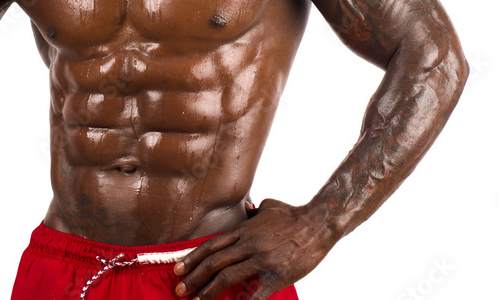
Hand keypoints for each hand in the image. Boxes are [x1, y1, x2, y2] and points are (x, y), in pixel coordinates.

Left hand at [172, 198, 337, 299]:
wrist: (319, 223)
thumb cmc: (294, 214)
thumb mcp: (269, 206)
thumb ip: (254, 211)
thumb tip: (248, 209)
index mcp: (244, 229)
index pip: (211, 245)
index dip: (192, 258)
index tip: (178, 269)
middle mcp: (249, 243)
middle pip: (214, 262)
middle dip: (194, 277)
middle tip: (180, 290)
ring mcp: (262, 259)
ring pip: (228, 276)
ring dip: (209, 291)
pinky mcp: (277, 274)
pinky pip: (255, 294)